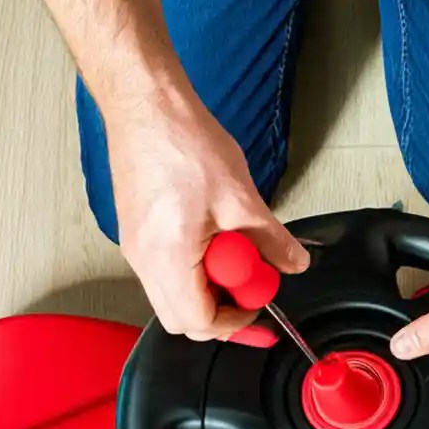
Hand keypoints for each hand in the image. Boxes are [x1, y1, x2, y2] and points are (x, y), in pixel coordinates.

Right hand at [104, 96, 307, 339]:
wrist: (145, 104)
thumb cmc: (181, 141)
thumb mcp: (241, 198)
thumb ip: (271, 240)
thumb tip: (292, 262)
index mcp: (167, 259)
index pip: (199, 321)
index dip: (236, 324)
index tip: (261, 310)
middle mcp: (143, 261)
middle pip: (182, 317)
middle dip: (223, 310)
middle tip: (252, 286)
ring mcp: (136, 248)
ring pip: (174, 293)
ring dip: (210, 284)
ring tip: (236, 250)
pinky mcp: (137, 233)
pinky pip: (167, 269)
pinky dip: (195, 265)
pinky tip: (217, 235)